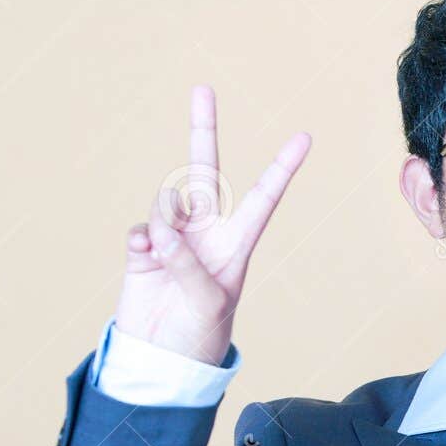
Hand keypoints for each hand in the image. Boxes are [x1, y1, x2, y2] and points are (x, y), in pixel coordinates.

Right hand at [113, 86, 310, 364]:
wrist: (162, 357)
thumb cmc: (199, 335)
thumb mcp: (207, 302)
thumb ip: (186, 260)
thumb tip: (159, 228)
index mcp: (237, 242)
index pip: (264, 197)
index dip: (281, 167)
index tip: (304, 137)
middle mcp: (207, 231)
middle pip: (204, 171)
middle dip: (202, 129)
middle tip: (203, 88)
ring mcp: (174, 236)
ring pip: (166, 203)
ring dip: (164, 222)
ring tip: (166, 254)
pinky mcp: (144, 247)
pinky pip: (140, 227)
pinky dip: (142, 240)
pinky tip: (145, 258)